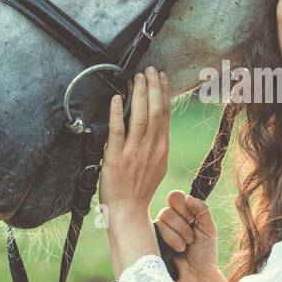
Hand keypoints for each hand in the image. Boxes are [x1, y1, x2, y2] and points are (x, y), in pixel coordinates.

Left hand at [100, 66, 170, 214]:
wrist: (128, 210)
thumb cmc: (140, 189)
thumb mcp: (157, 165)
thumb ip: (158, 144)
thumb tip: (158, 126)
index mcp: (162, 148)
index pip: (166, 114)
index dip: (164, 92)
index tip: (161, 77)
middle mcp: (150, 147)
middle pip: (155, 111)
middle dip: (153, 87)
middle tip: (149, 70)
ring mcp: (134, 152)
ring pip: (140, 117)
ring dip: (139, 95)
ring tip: (137, 78)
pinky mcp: (116, 157)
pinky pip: (117, 131)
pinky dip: (117, 113)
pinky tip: (117, 98)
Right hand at [154, 190, 225, 281]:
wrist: (197, 276)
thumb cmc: (204, 254)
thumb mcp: (208, 229)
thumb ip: (201, 209)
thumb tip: (187, 197)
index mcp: (182, 212)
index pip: (175, 196)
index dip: (184, 208)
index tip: (193, 220)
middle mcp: (168, 219)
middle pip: (168, 208)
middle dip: (183, 226)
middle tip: (191, 239)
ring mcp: (158, 231)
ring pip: (162, 219)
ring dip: (178, 235)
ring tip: (184, 247)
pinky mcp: (151, 241)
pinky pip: (155, 230)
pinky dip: (170, 240)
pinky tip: (176, 251)